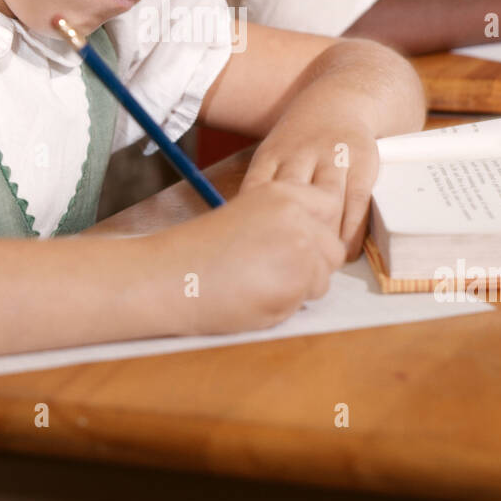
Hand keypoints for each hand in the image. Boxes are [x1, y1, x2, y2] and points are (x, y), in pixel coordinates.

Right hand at [159, 181, 347, 334]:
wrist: (168, 277)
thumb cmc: (198, 255)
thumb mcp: (246, 218)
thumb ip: (284, 224)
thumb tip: (315, 246)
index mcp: (282, 193)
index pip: (329, 208)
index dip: (317, 233)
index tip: (296, 248)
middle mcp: (298, 213)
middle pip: (333, 249)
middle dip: (312, 267)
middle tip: (270, 275)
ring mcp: (302, 245)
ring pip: (322, 278)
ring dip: (297, 289)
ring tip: (255, 285)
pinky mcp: (298, 278)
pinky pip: (305, 302)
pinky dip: (283, 307)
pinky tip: (251, 297)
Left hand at [237, 80, 379, 261]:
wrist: (341, 99)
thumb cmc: (299, 141)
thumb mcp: (271, 155)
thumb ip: (260, 190)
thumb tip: (237, 236)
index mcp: (271, 156)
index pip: (257, 195)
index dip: (258, 230)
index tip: (257, 257)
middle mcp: (301, 155)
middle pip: (293, 204)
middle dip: (292, 239)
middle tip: (292, 270)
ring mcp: (333, 158)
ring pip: (327, 206)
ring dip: (324, 241)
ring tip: (322, 267)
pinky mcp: (362, 164)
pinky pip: (356, 204)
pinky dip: (350, 233)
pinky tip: (345, 251)